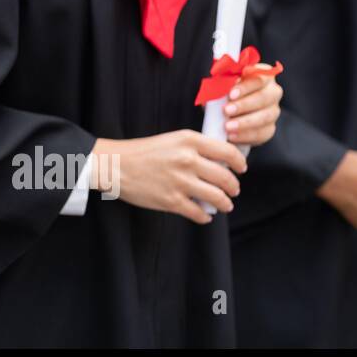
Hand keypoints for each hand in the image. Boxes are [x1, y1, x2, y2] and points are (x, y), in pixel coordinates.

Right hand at [92, 130, 246, 223]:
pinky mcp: (172, 200)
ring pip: (217, 198)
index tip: (241, 169)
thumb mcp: (171, 140)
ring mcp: (180, 181)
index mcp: (188, 141)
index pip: (227, 152)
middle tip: (233, 190)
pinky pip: (199, 213)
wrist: (114, 165)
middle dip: (234, 187)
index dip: (239, 162)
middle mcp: (188, 160)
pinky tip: (204, 215)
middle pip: (226, 177)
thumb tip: (219, 161)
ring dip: (224, 204)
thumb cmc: (141, 152)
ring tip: (224, 205)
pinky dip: (205, 216)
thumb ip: (194, 148)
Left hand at [222, 67, 282, 144]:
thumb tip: (215, 87)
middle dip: (244, 105)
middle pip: (264, 97)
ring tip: (227, 126)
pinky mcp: (269, 128)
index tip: (231, 94)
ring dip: (245, 122)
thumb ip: (221, 83)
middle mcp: (273, 92)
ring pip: (265, 116)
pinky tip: (232, 135)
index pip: (260, 77)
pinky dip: (245, 135)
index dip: (246, 86)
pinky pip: (262, 133)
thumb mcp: (221, 84)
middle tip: (227, 111)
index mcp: (263, 76)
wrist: (226, 111)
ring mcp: (273, 111)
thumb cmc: (224, 92)